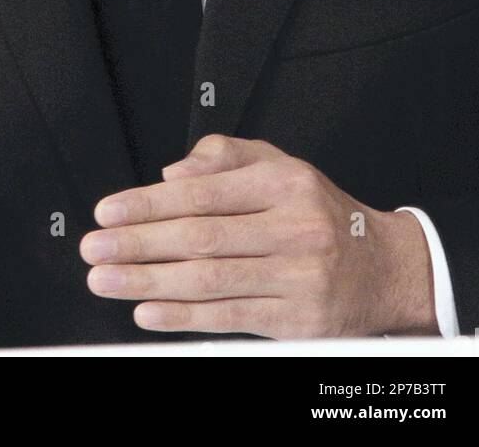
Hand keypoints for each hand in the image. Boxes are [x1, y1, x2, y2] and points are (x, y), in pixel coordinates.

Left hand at [79, 134, 437, 337]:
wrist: (385, 270)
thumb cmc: (318, 215)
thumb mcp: (280, 167)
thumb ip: (223, 158)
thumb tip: (171, 174)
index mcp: (283, 182)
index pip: (202, 192)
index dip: (148, 203)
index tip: (108, 212)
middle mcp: (293, 226)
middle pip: (200, 236)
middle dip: (138, 243)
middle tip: (94, 248)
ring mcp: (298, 276)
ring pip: (209, 279)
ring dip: (148, 281)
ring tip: (106, 279)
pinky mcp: (298, 320)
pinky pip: (230, 318)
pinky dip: (183, 316)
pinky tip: (147, 311)